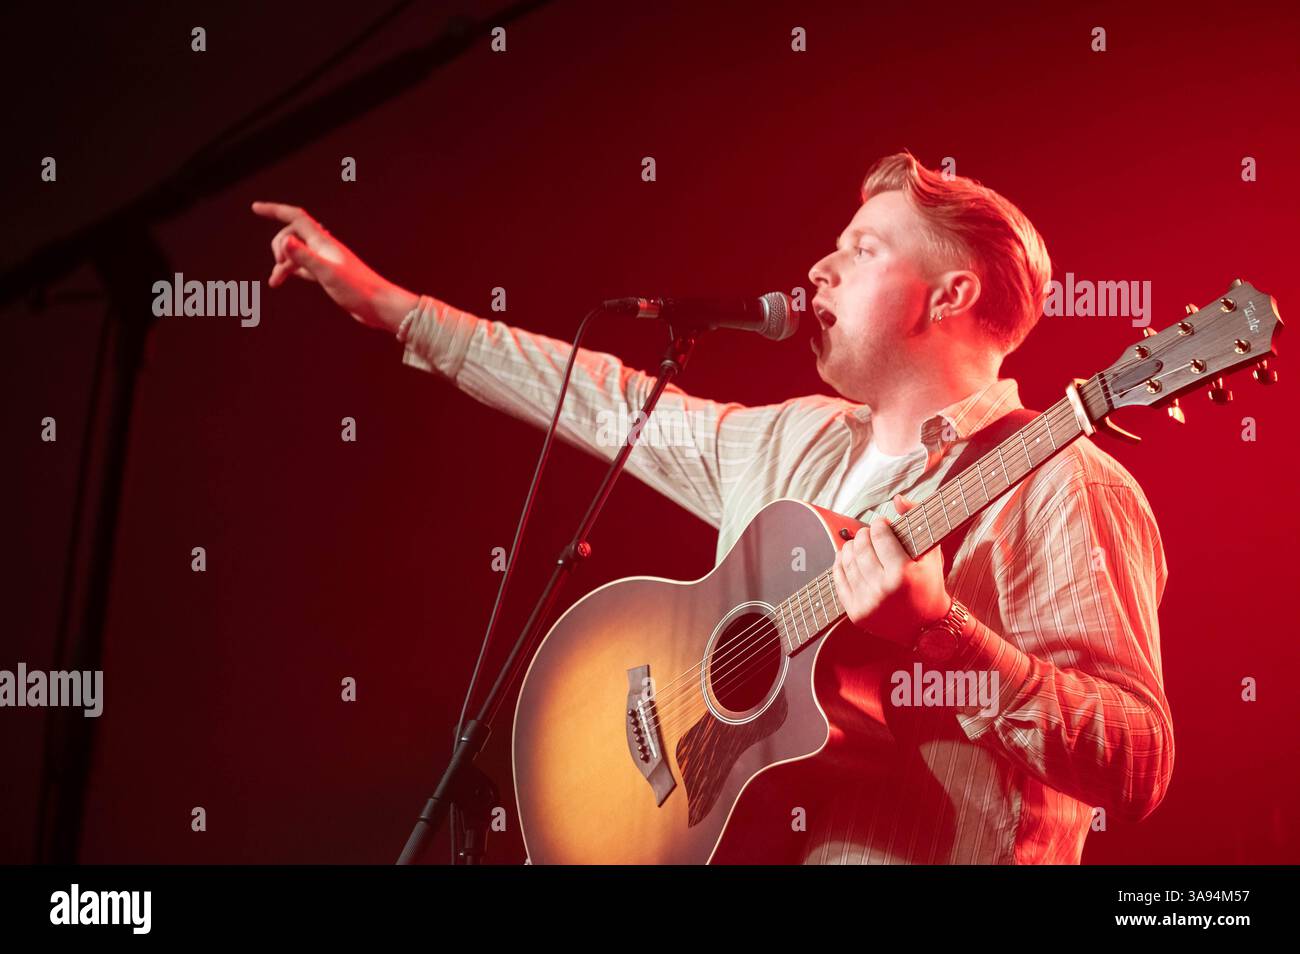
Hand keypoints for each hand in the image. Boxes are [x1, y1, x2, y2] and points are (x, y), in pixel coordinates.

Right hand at [251, 201, 416, 332]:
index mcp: (324, 242)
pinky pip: (304, 266)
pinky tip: (282, 280)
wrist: (380, 306)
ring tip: (274, 282)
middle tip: (278, 265)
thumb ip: (305, 257)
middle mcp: (324, 247)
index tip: (255, 208)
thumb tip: (284, 241)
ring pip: (296, 253)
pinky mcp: (329, 275)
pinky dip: (291, 271)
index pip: (295, 218)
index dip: (275, 211)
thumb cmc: (358, 290)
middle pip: (292, 234)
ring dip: (282, 264)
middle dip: (278, 245)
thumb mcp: (327, 273)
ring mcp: (326, 261)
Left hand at [832, 493, 951, 646]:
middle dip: (864, 535)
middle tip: (869, 532)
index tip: (882, 523)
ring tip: (858, 543)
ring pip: (848, 562)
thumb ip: (918, 520)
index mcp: (902, 573)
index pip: (880, 536)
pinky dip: (840, 564)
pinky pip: (839, 580)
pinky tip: (846, 556)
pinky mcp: (856, 613)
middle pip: (861, 548)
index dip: (880, 525)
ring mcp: (867, 603)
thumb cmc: (931, 585)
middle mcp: (883, 589)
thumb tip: (897, 498)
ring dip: (850, 547)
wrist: (927, 628)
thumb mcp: (931, 553)